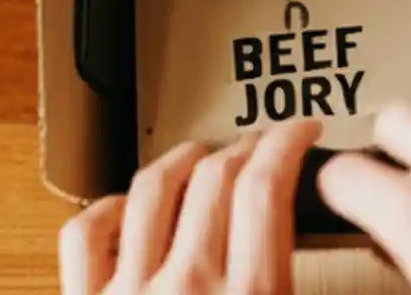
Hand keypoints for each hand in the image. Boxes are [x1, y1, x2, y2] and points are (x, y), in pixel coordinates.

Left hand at [58, 120, 320, 294]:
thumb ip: (296, 280)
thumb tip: (324, 247)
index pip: (265, 187)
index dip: (286, 143)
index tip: (300, 131)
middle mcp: (188, 288)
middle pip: (215, 178)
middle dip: (245, 148)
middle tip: (262, 146)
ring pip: (152, 190)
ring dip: (183, 160)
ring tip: (201, 156)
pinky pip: (86, 235)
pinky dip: (108, 207)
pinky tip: (127, 205)